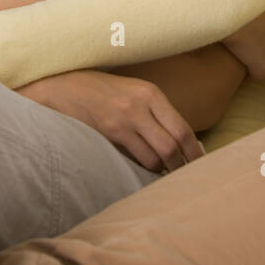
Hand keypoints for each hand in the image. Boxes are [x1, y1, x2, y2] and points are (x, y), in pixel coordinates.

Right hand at [18, 69, 202, 172]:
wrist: (64, 87)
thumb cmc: (102, 91)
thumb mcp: (134, 92)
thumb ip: (156, 112)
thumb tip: (180, 142)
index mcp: (151, 93)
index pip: (183, 129)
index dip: (195, 152)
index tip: (200, 165)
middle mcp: (139, 105)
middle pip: (173, 146)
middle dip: (181, 166)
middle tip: (185, 177)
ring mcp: (122, 121)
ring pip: (154, 158)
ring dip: (161, 170)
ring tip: (162, 175)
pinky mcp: (107, 135)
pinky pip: (133, 160)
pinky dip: (141, 169)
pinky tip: (142, 171)